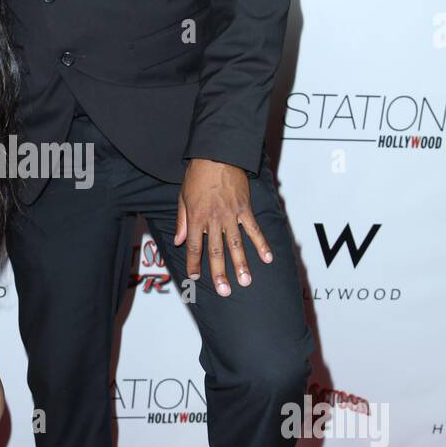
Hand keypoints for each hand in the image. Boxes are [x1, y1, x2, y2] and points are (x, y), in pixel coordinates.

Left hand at [174, 158, 272, 295]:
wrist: (216, 155)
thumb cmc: (197, 175)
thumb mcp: (182, 197)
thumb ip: (181, 220)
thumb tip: (178, 240)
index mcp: (196, 218)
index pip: (193, 246)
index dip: (194, 263)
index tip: (195, 277)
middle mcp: (213, 219)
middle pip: (216, 251)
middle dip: (219, 273)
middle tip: (224, 291)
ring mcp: (231, 215)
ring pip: (236, 244)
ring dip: (241, 264)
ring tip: (245, 281)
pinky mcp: (245, 208)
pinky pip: (253, 229)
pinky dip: (261, 244)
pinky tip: (267, 258)